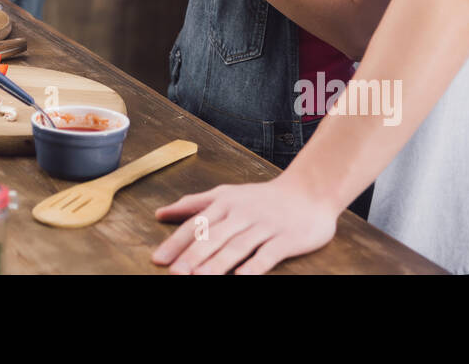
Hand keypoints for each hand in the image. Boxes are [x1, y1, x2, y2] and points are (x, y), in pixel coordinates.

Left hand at [152, 170, 339, 273]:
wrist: (309, 191)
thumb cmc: (262, 198)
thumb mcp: (226, 194)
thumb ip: (194, 204)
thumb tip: (160, 213)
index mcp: (225, 203)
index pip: (196, 224)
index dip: (177, 242)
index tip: (158, 259)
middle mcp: (242, 213)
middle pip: (213, 237)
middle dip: (192, 256)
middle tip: (175, 272)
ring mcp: (264, 226)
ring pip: (237, 246)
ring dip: (217, 263)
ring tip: (199, 278)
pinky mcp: (286, 239)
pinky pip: (267, 254)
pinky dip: (254, 266)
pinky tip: (241, 278)